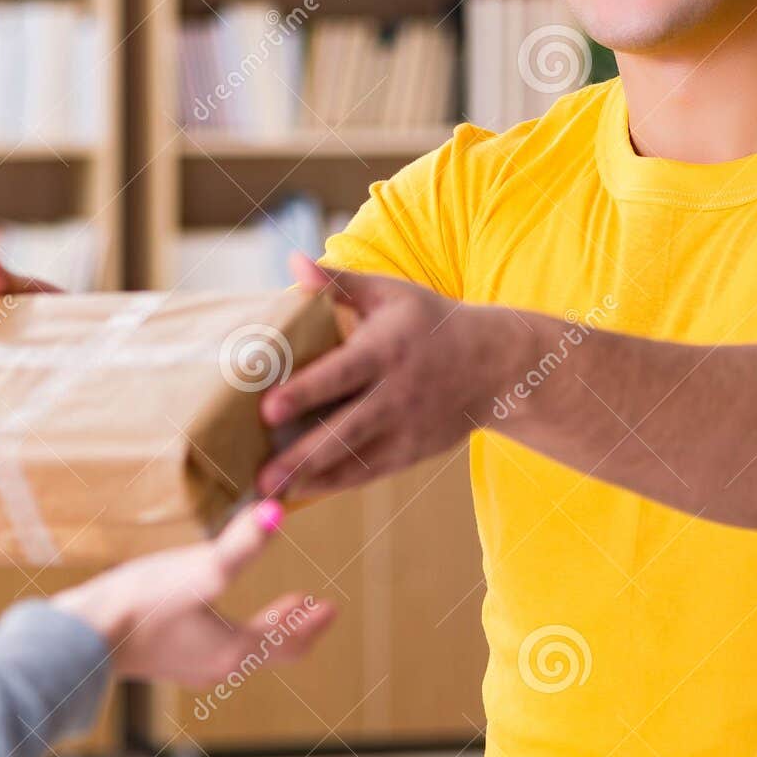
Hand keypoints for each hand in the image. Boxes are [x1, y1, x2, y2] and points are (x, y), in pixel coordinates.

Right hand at [52, 500, 335, 688]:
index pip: (285, 639)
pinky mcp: (161, 658)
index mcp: (233, 649)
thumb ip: (241, 543)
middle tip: (313, 609)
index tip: (330, 606)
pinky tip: (213, 616)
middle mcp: (215, 666)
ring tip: (274, 612)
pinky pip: (213, 649)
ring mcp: (186, 666)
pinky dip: (234, 632)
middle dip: (293, 628)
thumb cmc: (141, 604)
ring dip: (264, 631)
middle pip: (268, 651)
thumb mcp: (198, 569)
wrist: (80, 640)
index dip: (309, 621)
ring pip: (241, 652)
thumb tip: (277, 511)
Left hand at [254, 254, 509, 498]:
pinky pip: (367, 474)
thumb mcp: (389, 293)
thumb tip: (292, 260)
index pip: (343, 374)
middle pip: (346, 430)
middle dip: (303, 455)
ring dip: (310, 479)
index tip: (268, 408)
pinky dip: (332, 485)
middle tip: (261, 475)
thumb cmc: (431, 322)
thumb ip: (337, 282)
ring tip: (268, 496)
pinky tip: (297, 492)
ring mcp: (405, 429)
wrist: (495, 367)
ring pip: (354, 460)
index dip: (306, 392)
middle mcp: (397, 394)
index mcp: (388, 351)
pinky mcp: (409, 453)